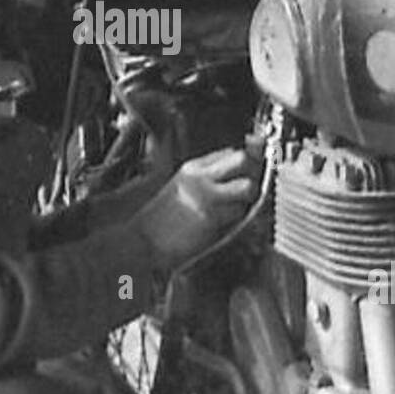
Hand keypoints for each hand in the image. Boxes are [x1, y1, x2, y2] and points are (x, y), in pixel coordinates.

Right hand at [132, 145, 261, 270]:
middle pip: (243, 159)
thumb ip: (205, 178)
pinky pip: (239, 213)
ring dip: (248, 199)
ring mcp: (207, 195)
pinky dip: (239, 219)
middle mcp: (201, 177)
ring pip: (247, 187)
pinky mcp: (212, 217)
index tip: (245, 174)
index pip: (229, 152)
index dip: (242, 164)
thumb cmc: (161, 221)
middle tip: (248, 188)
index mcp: (191, 168)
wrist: (142, 242)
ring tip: (236, 209)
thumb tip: (233, 174)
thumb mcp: (180, 188)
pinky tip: (225, 224)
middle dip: (252, 172)